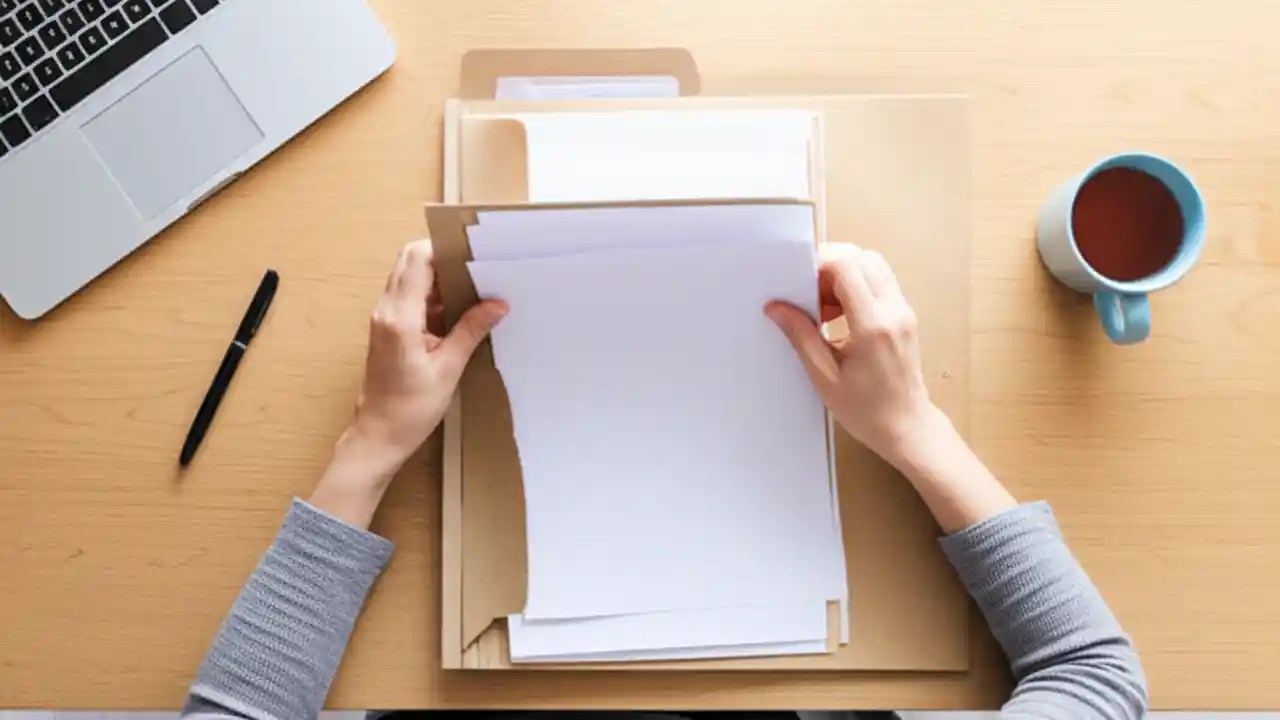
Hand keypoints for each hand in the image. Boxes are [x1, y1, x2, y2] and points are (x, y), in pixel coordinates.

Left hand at [311, 240, 506, 528]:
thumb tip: (497, 304)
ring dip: (438, 279)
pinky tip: (458, 311)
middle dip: (442, 259)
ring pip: (409, 279)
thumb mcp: (449, 368)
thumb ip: (471, 329)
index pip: (416, 260)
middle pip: (410, 263)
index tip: (469, 251)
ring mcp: (384, 319)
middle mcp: (386, 311)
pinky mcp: (387, 329)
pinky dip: (432, 297)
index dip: (442, 248)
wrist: (378, 436)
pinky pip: (409, 299)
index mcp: (399, 317)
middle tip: (475, 267)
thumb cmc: (410, 409)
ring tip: (473, 289)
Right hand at [766, 244, 936, 463]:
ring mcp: (904, 311)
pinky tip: (840, 314)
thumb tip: (776, 307)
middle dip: (830, 266)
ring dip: (844, 275)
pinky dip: (857, 286)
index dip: (819, 264)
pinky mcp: (905, 315)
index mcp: (873, 327)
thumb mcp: (824, 376)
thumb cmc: (867, 410)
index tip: (799, 281)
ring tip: (824, 307)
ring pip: (873, 265)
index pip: (848, 267)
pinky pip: (880, 282)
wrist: (906, 427)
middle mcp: (894, 311)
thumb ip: (801, 336)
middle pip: (862, 258)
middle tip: (810, 294)